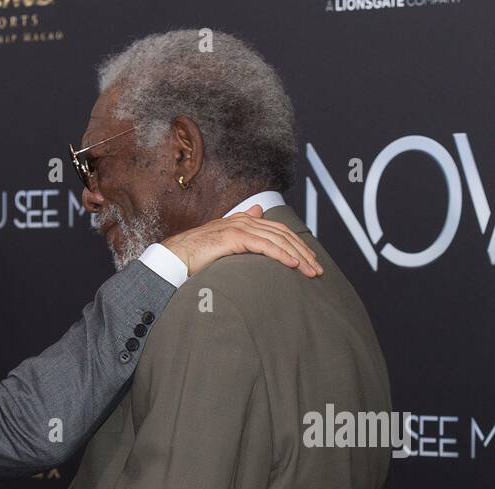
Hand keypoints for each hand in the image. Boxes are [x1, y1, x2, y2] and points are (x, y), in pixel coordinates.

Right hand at [162, 204, 323, 277]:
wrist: (176, 256)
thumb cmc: (198, 255)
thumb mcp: (225, 242)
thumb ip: (243, 230)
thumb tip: (257, 211)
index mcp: (244, 220)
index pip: (280, 231)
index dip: (298, 245)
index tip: (311, 262)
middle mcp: (244, 220)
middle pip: (283, 234)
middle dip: (304, 252)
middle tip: (318, 270)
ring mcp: (239, 226)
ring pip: (278, 240)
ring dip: (298, 256)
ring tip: (311, 271)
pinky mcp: (234, 237)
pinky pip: (264, 245)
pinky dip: (281, 254)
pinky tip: (293, 264)